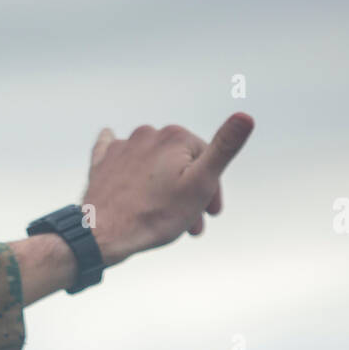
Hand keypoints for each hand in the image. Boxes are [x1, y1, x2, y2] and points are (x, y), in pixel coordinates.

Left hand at [82, 113, 253, 265]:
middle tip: (191, 226)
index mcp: (175, 136)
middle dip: (188, 192)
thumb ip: (224, 148)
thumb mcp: (200, 184)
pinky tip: (116, 146)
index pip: (205, 159)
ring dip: (164, 187)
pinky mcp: (103, 161)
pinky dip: (123, 156)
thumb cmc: (155, 214)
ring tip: (166, 218)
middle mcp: (148, 134)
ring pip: (153, 165)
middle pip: (179, 163)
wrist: (103, 233)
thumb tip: (245, 116)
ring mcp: (122, 146)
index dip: (213, 188)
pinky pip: (114, 150)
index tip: (211, 214)